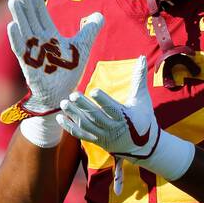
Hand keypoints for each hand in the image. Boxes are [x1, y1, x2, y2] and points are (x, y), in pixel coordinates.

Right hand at [6, 0, 102, 115]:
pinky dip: (16, 38)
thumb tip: (100, 14)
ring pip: (24, 30)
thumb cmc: (69, 71)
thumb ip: (90, 30)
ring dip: (19, 16)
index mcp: (50, 37)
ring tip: (14, 1)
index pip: (42, 16)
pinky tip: (12, 25)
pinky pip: (20, 49)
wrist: (62, 93)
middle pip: (31, 20)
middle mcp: (40, 42)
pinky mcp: (28, 64)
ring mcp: (33, 52)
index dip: (38, 4)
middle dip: (26, 6)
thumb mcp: (82, 47)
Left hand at [57, 54, 159, 182]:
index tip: (93, 91)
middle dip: (84, 107)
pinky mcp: (97, 141)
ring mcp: (104, 136)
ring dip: (74, 115)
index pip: (113, 109)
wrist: (143, 146)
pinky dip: (70, 127)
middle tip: (73, 95)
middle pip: (96, 117)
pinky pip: (81, 135)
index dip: (103, 100)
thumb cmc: (143, 118)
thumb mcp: (142, 99)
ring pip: (87, 126)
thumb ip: (139, 78)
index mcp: (125, 117)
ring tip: (64, 103)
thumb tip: (141, 57)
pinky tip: (60, 117)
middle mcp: (114, 128)